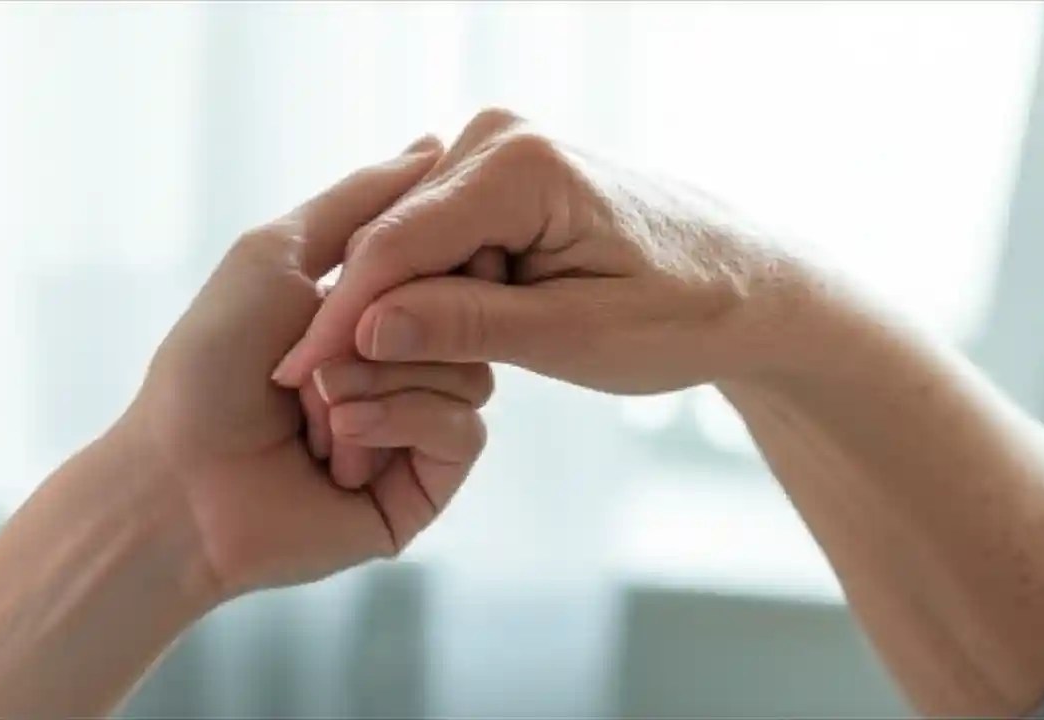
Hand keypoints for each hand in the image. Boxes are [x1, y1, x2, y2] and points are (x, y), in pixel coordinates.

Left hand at [122, 137, 488, 599]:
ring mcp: (416, 428)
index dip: (441, 257)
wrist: (179, 482)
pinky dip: (402, 421)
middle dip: (393, 326)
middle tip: (322, 352)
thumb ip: (360, 201)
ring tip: (315, 405)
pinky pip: (465, 433)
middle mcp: (403, 367)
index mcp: (377, 315)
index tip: (416, 256)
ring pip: (473, 376)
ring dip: (385, 377)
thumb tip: (434, 144)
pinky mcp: (422, 488)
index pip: (453, 267)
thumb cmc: (211, 365)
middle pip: (470, 318)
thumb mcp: (279, 254)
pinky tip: (339, 440)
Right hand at [273, 108, 817, 394]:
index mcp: (521, 167)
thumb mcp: (576, 336)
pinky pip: (437, 238)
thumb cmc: (684, 312)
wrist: (746, 283)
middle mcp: (499, 139)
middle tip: (332, 399)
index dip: (341, 319)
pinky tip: (437, 338)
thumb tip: (366, 331)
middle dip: (362, 318)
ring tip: (400, 379)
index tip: (297, 379)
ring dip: (399, 309)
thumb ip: (468, 327)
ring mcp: (497, 151)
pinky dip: (430, 292)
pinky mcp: (500, 176)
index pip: (397, 247)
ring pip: (407, 242)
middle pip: (392, 239)